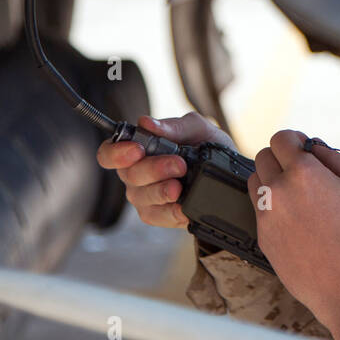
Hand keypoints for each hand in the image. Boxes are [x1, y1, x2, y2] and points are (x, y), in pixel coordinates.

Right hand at [96, 111, 231, 228]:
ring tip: (179, 187)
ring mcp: (145, 196)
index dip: (116, 153)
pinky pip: (156, 217)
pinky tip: (183, 208)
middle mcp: (135, 174)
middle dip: (154, 169)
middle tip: (179, 164)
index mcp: (137, 149)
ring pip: (141, 197)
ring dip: (160, 191)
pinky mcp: (158, 215)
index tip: (138, 149)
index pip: (108, 153)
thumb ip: (174, 126)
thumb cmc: (207, 147)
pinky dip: (170, 213)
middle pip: (128, 175)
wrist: (230, 174)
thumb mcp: (198, 129)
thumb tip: (147, 123)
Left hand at [248, 130, 339, 339]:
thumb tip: (315, 147)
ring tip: (293, 192)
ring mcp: (266, 215)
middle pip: (262, 156)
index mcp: (303, 172)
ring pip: (255, 181)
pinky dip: (270, 205)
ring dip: (270, 178)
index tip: (301, 147)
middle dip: (280, 157)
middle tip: (299, 169)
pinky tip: (293, 218)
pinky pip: (258, 209)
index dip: (293, 139)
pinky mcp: (262, 237)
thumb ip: (334, 158)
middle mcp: (278, 190)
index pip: (280, 138)